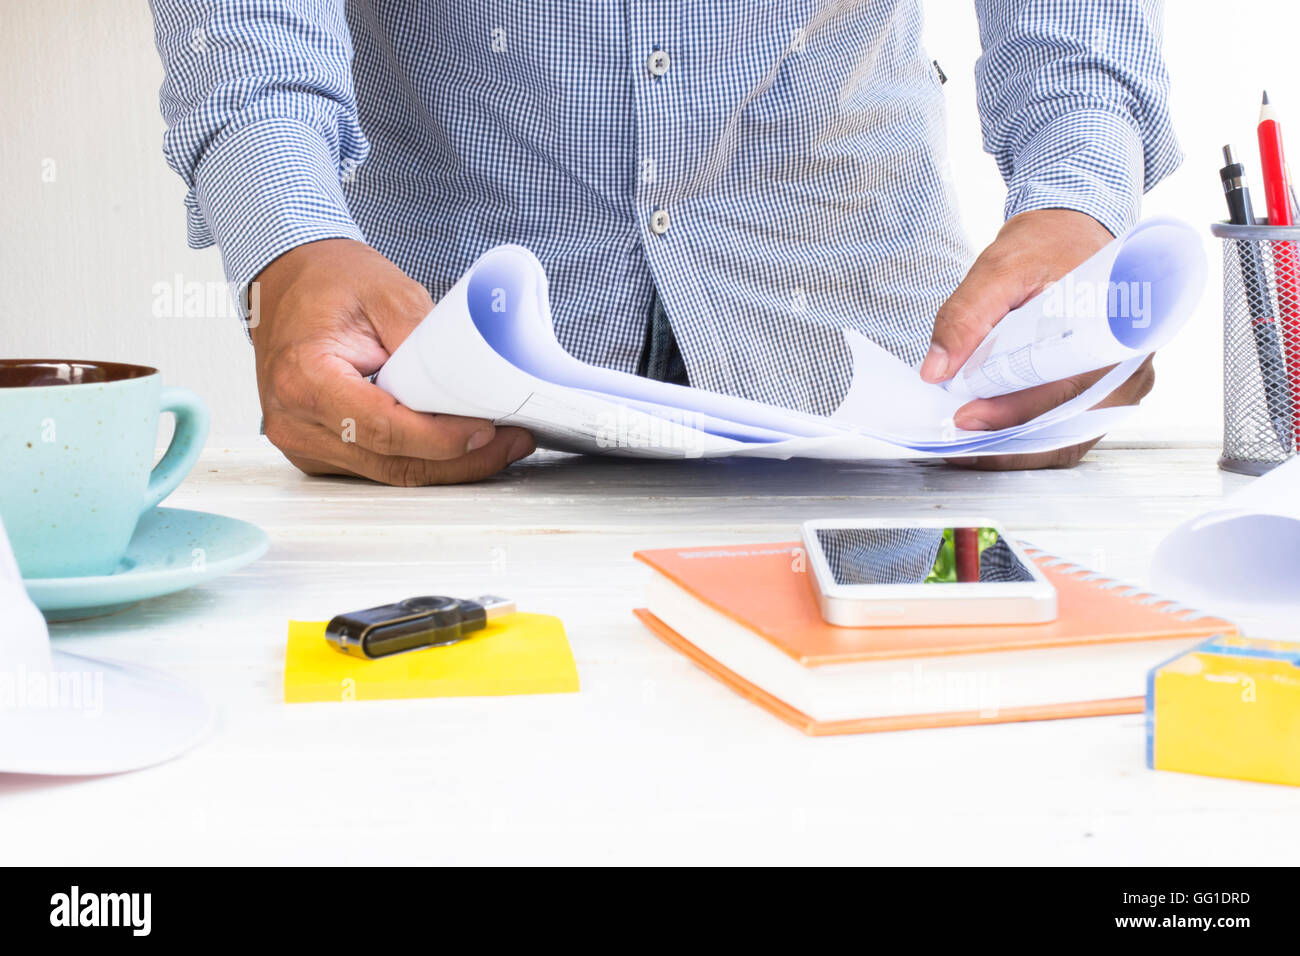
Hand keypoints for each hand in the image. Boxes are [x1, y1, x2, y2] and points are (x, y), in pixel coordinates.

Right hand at [249, 239, 534, 484]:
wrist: (289, 283)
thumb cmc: (330, 282)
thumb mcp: (387, 293)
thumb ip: (425, 342)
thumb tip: (472, 384)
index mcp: (303, 378)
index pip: (382, 428)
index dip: (441, 439)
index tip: (488, 430)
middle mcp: (295, 421)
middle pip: (392, 463)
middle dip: (460, 460)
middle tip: (513, 443)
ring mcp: (304, 442)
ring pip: (390, 474)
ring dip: (449, 466)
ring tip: (500, 445)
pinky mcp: (319, 451)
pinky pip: (379, 467)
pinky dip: (423, 459)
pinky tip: (460, 445)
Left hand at [921, 209, 1154, 468]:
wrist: (1071, 235)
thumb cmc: (1047, 246)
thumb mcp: (999, 269)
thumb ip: (965, 316)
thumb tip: (937, 370)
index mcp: (1114, 329)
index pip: (1063, 391)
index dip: (1011, 414)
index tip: (965, 418)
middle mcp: (1128, 364)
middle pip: (1068, 427)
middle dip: (1007, 441)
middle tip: (956, 441)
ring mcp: (1121, 385)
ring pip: (1068, 437)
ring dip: (1016, 446)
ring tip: (967, 442)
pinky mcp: (1104, 394)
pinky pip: (1069, 429)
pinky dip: (1029, 437)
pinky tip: (992, 434)